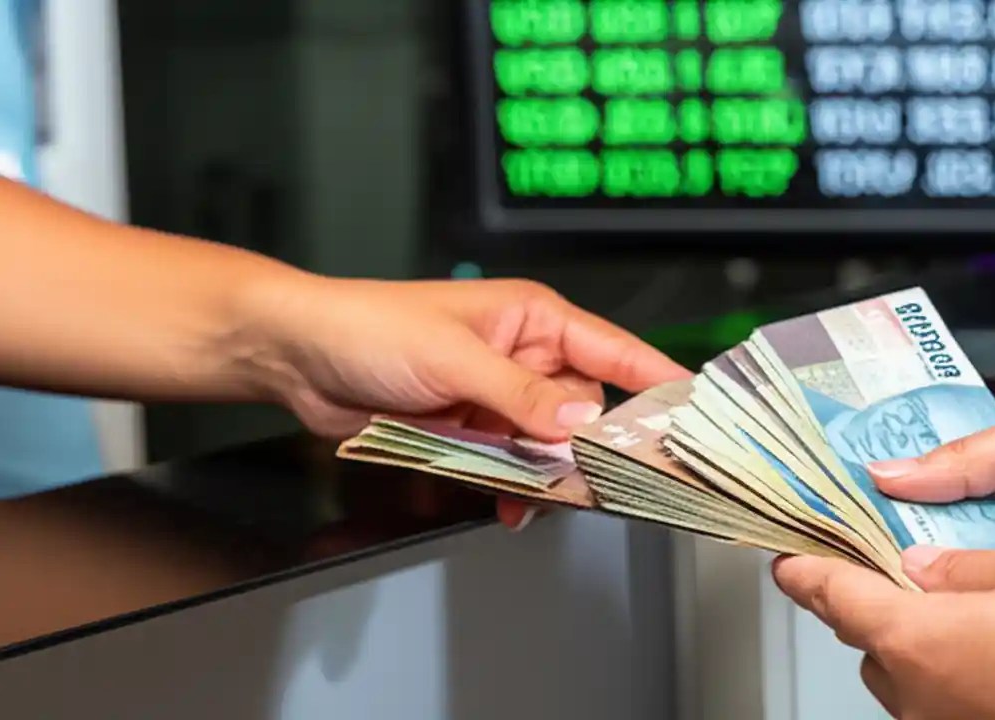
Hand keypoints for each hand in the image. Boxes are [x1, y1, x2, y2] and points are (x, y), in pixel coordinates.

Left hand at [242, 275, 689, 527]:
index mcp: (533, 319)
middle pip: (585, 412)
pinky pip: (513, 463)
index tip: (695, 411)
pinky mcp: (471, 427)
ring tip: (531, 499)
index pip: (614, 350)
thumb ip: (521, 395)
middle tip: (583, 482)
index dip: (657, 379)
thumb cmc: (370, 328)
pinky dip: (513, 487)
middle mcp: (524, 355)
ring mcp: (497, 395)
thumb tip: (581, 427)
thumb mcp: (453, 360)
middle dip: (583, 450)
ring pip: (549, 446)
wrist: (299, 357)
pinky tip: (507, 504)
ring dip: (544, 475)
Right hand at [866, 401, 994, 635]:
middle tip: (845, 535)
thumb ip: (971, 457)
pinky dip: (972, 611)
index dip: (886, 478)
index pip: (932, 470)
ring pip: (958, 571)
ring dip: (928, 571)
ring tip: (880, 568)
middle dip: (894, 530)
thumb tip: (891, 471)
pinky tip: (937, 606)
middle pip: (934, 525)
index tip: (840, 487)